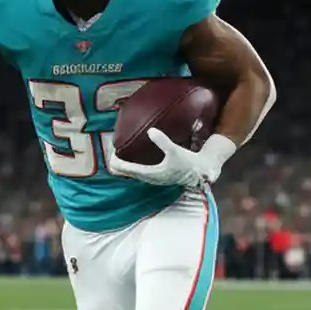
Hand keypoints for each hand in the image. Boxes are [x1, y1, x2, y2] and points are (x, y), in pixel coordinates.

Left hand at [110, 129, 236, 188]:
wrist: (200, 173)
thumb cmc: (188, 162)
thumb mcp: (175, 150)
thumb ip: (162, 141)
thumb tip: (150, 130)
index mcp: (149, 174)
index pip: (124, 169)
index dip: (115, 159)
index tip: (111, 148)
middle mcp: (148, 178)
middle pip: (123, 172)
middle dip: (116, 161)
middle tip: (111, 147)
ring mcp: (151, 179)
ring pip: (129, 173)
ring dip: (122, 164)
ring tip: (117, 152)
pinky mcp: (155, 176)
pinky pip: (136, 172)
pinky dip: (129, 165)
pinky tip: (130, 157)